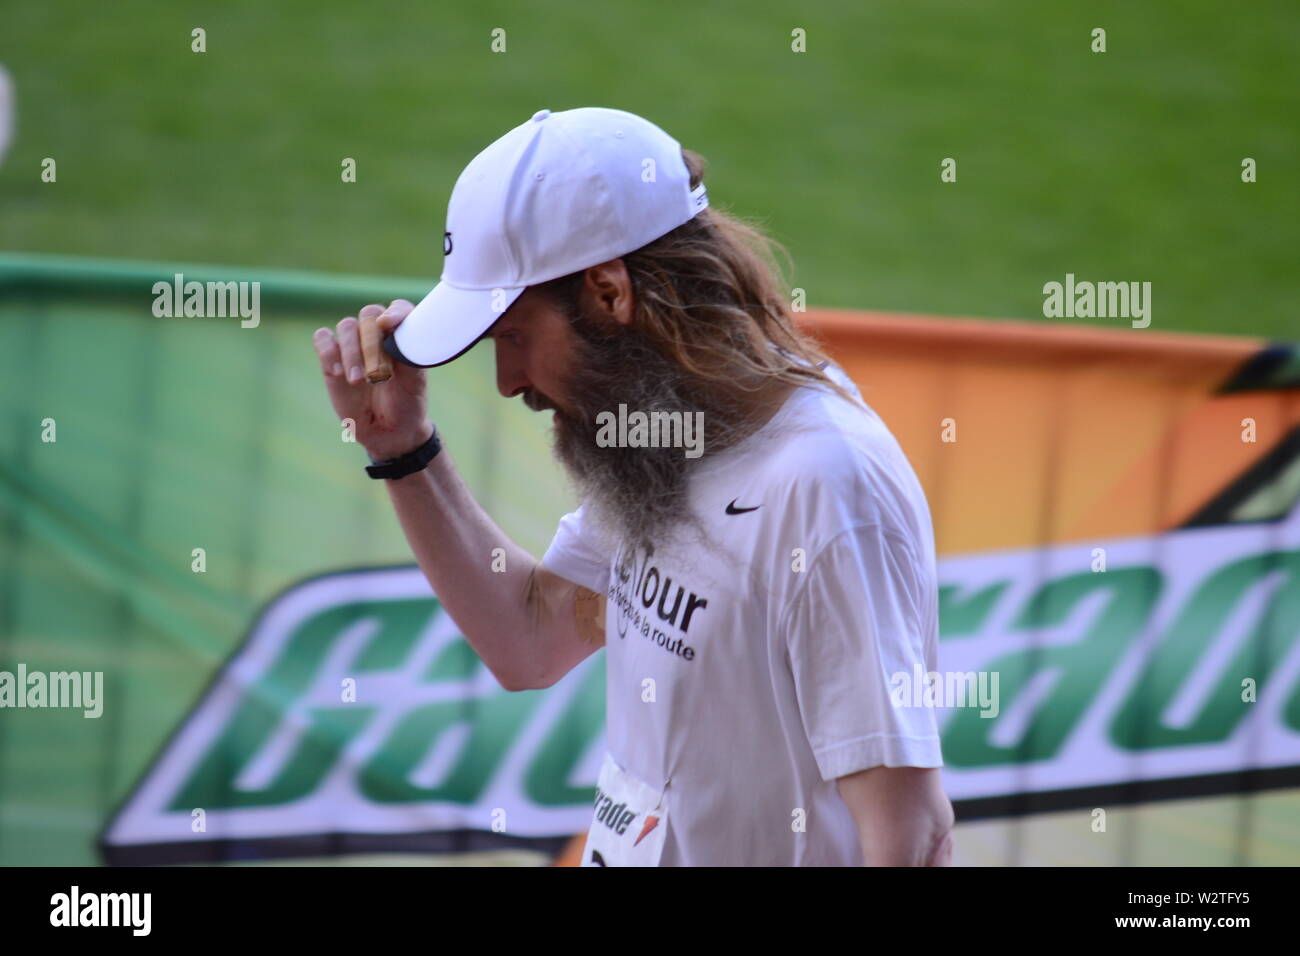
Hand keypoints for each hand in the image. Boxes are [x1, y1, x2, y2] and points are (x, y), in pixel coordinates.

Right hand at [312, 300, 433, 459]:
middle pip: (369, 315)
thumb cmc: (407, 402)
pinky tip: (338, 373)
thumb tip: (393, 330)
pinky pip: (323, 339)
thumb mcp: (415, 383)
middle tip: (377, 373)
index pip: (399, 309)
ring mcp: (354, 345)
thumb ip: (408, 354)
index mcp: (403, 335)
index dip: (395, 312)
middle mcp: (378, 334)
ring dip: (351, 351)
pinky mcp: (332, 358)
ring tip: (358, 381)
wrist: (389, 430)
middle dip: (371, 341)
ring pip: (346, 326)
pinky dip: (328, 352)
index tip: (388, 325)